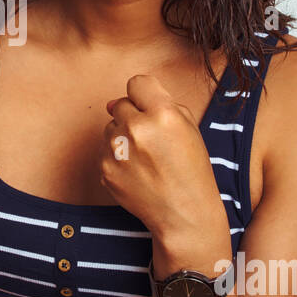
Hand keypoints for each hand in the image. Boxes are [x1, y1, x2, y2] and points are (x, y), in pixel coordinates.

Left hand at [99, 73, 224, 243]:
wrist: (183, 213)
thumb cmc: (190, 169)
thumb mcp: (189, 128)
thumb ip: (157, 104)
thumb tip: (112, 103)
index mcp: (163, 114)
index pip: (137, 83)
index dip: (144, 96)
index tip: (151, 110)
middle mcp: (137, 128)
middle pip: (120, 105)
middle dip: (134, 118)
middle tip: (152, 141)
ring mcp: (117, 150)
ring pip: (110, 128)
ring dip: (123, 138)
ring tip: (146, 159)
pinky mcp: (105, 169)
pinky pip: (105, 151)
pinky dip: (117, 158)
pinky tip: (137, 172)